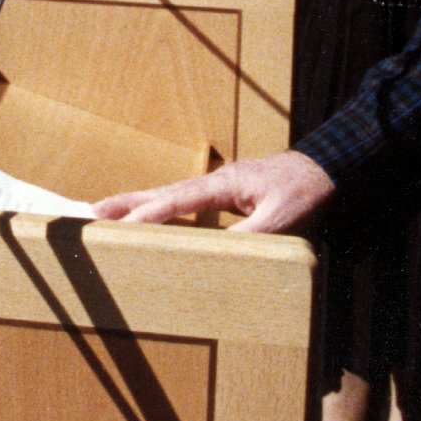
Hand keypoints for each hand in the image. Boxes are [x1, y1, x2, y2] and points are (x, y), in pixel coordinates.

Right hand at [92, 151, 335, 234]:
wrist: (328, 167)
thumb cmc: (306, 189)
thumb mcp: (283, 217)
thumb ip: (251, 235)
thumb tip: (220, 254)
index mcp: (223, 184)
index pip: (177, 200)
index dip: (148, 214)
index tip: (121, 227)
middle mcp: (215, 181)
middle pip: (163, 193)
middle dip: (128, 204)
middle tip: (93, 212)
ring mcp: (220, 186)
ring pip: (171, 196)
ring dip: (141, 205)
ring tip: (109, 214)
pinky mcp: (227, 193)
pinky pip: (186, 202)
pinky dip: (164, 208)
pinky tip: (155, 218)